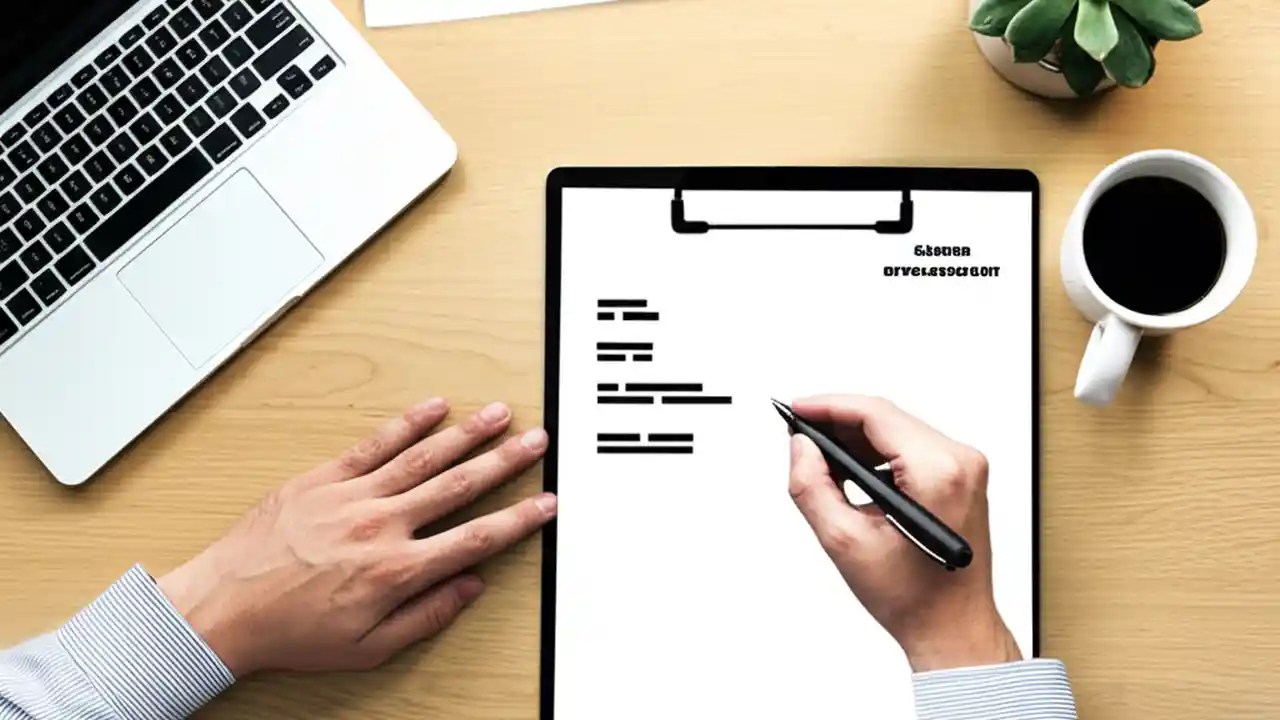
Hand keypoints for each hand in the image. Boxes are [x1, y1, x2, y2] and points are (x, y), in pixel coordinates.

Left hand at [157, 398, 554, 676]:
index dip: (520, 519)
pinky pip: (373, 445)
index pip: (476, 538)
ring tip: (498, 414)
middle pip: (459, 485)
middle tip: (536, 441)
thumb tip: (468, 589)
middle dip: (505, 461)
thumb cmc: (290, 632)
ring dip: (466, 433)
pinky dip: (406, 424)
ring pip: (423, 456)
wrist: (222, 609)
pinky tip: (434, 408)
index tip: (546, 504)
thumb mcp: (367, 648)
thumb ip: (426, 617)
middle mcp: (381, 526)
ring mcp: (351, 497)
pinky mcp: (322, 478)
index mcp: (397, 571)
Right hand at [787, 395, 1019, 672]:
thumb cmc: (915, 598)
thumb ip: (812, 486)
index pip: (875, 414)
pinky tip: (852, 474)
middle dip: (839, 424)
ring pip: (897, 432)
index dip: (829, 406)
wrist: (953, 628)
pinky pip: (912, 449)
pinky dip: (878, 456)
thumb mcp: (845, 541)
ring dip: (857, 441)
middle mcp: (960, 462)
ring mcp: (965, 469)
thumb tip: (801, 447)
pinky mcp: (962, 478)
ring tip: (821, 459)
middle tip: (800, 436)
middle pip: (887, 419)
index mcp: (938, 471)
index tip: (798, 409)